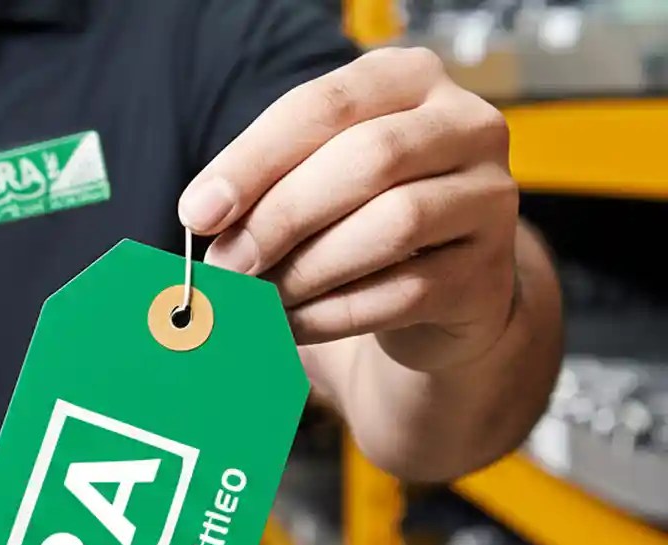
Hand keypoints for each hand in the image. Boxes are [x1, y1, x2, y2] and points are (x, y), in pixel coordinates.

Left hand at [180, 47, 518, 371]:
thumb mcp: (317, 175)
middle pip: (367, 159)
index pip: (325, 105)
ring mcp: (488, 199)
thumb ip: (268, 185)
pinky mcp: (487, 273)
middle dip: (280, 216)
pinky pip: (403, 293)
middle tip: (226, 263)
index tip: (198, 211)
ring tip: (259, 295)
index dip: (253, 160)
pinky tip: (291, 323)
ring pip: (392, 225)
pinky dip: (333, 313)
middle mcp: (465, 126)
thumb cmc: (362, 211)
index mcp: (411, 79)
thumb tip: (205, 219)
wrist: (441, 282)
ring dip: (308, 268)